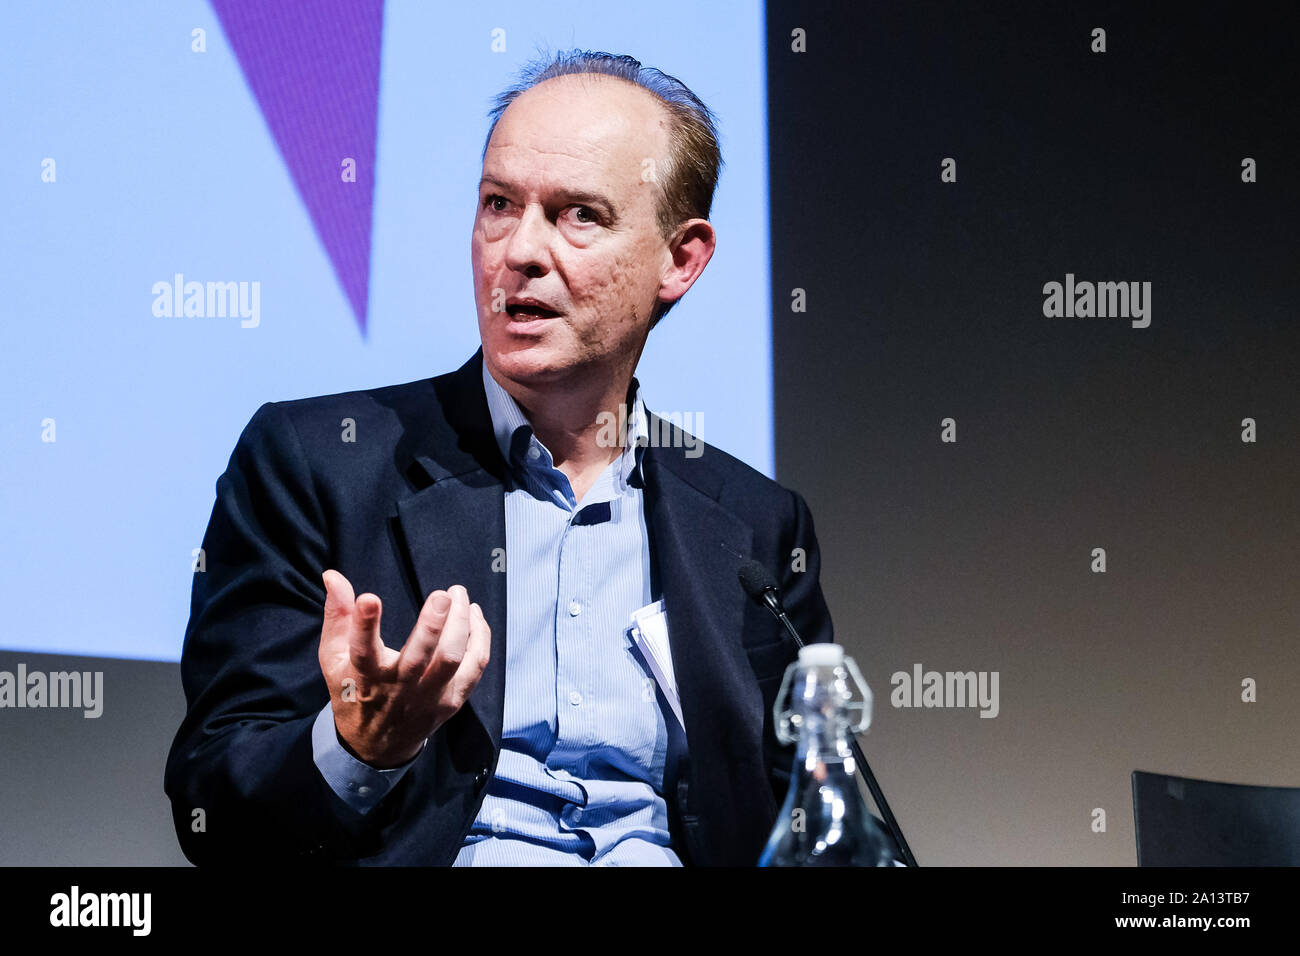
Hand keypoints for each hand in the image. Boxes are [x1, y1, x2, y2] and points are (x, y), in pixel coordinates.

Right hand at [317, 570, 490, 767]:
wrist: (377, 744)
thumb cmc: (354, 691)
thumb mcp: (334, 658)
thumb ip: (337, 616)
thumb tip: (333, 575)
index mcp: (364, 677)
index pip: (362, 651)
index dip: (364, 625)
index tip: (369, 598)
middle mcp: (398, 690)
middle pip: (420, 657)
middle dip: (433, 624)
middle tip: (443, 594)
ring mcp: (428, 698)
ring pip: (452, 660)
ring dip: (462, 625)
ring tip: (459, 595)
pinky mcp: (451, 701)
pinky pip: (474, 668)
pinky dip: (480, 639)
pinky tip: (475, 615)